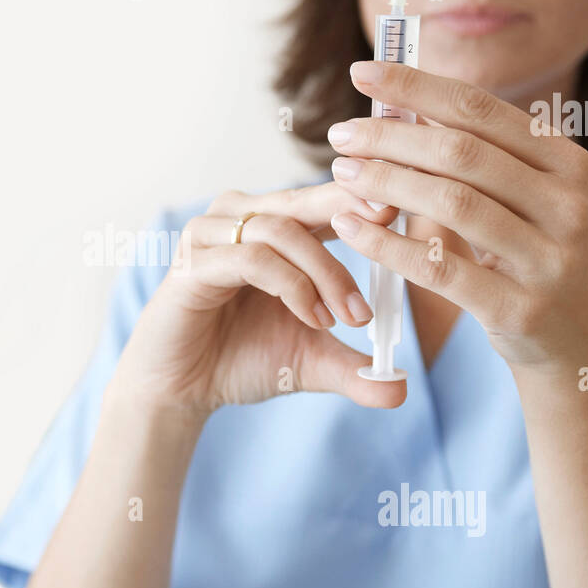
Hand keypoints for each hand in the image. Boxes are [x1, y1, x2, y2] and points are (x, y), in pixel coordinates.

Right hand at [115, 183, 408, 417]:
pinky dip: (291, 286)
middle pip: (306, 201)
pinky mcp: (193, 263)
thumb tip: (401, 388)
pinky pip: (253, 259)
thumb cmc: (240, 360)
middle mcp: (238, 217)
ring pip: (282, 232)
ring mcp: (211, 236)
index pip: (323, 197)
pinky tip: (312, 317)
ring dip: (325, 272)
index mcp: (270, 225)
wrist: (180, 390)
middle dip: (352, 216)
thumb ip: (355, 368)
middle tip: (390, 235)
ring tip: (349, 317)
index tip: (407, 212)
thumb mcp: (311, 361)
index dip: (364, 197)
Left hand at [326, 60, 587, 373]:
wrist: (579, 344)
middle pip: (461, 153)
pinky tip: (349, 229)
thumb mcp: (525, 200)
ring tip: (342, 173)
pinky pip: (440, 269)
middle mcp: (566, 204)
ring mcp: (548, 259)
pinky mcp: (520, 309)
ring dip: (386, 183)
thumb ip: (476, 157)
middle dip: (391, 137)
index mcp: (565, 162)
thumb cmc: (533, 258)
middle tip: (340, 134)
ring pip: (452, 204)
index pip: (480, 110)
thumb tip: (400, 102)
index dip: (416, 86)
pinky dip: (386, 245)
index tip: (362, 70)